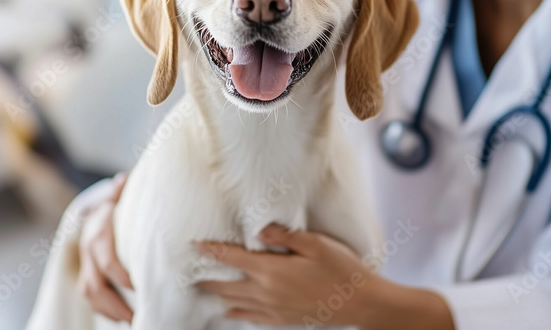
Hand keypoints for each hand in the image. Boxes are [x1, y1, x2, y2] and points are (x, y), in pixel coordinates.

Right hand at [76, 172, 134, 321]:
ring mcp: (85, 261)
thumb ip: (121, 191)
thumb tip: (123, 179)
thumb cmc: (119, 201)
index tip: (141, 287)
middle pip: (94, 284)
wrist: (98, 204)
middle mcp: (88, 248)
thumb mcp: (120, 194)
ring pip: (89, 293)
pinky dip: (103, 308)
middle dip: (116, 305)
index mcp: (98, 230)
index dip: (122, 276)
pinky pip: (89, 294)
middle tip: (138, 317)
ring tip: (132, 321)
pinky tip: (121, 317)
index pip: (106, 260)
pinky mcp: (86, 271)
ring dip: (109, 311)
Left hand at [193, 223, 386, 325]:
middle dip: (206, 277)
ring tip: (204, 287)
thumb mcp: (316, 244)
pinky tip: (229, 311)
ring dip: (217, 294)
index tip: (194, 244)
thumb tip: (258, 229)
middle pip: (225, 285)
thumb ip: (284, 235)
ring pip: (234, 303)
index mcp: (272, 271)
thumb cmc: (341, 269)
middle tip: (190, 270)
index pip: (231, 259)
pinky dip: (235, 313)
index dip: (210, 250)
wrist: (361, 303)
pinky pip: (251, 317)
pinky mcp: (283, 320)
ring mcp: (274, 310)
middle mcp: (267, 293)